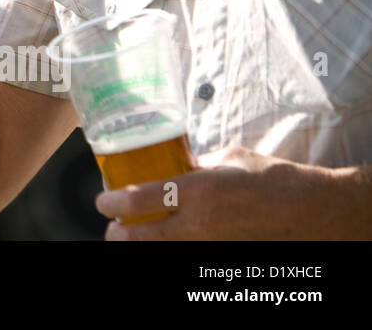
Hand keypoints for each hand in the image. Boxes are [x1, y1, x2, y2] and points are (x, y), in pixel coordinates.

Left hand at [96, 146, 355, 238]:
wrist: (315, 211)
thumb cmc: (276, 179)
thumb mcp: (231, 160)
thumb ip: (199, 165)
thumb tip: (178, 166)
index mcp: (199, 190)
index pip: (142, 199)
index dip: (115, 202)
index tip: (103, 202)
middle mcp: (202, 222)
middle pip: (146, 236)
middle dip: (122, 234)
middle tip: (112, 229)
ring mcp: (214, 245)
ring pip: (166, 249)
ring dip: (147, 243)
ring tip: (133, 238)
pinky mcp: (225, 257)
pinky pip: (191, 254)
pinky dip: (175, 247)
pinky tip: (172, 240)